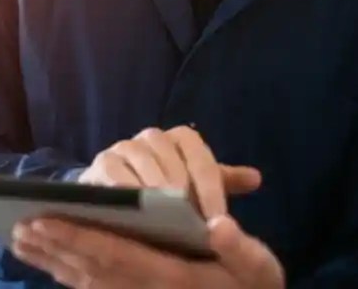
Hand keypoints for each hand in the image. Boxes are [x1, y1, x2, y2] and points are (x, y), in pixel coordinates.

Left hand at [12, 214, 283, 288]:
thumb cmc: (255, 286)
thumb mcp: (259, 268)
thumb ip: (239, 248)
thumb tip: (220, 224)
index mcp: (173, 277)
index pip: (117, 255)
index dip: (79, 237)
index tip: (47, 220)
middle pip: (91, 269)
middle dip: (54, 247)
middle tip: (20, 227)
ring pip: (86, 282)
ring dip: (52, 262)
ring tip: (22, 242)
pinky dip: (69, 276)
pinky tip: (51, 263)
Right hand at [78, 126, 260, 217]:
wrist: (119, 193)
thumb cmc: (166, 188)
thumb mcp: (197, 185)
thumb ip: (223, 181)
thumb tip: (256, 179)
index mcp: (180, 139)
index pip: (198, 153)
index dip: (210, 184)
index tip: (217, 217)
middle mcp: (152, 137)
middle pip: (169, 156)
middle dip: (182, 189)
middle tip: (191, 220)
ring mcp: (124, 147)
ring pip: (142, 162)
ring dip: (154, 190)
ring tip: (165, 218)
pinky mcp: (101, 163)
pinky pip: (114, 173)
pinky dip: (125, 192)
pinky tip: (136, 215)